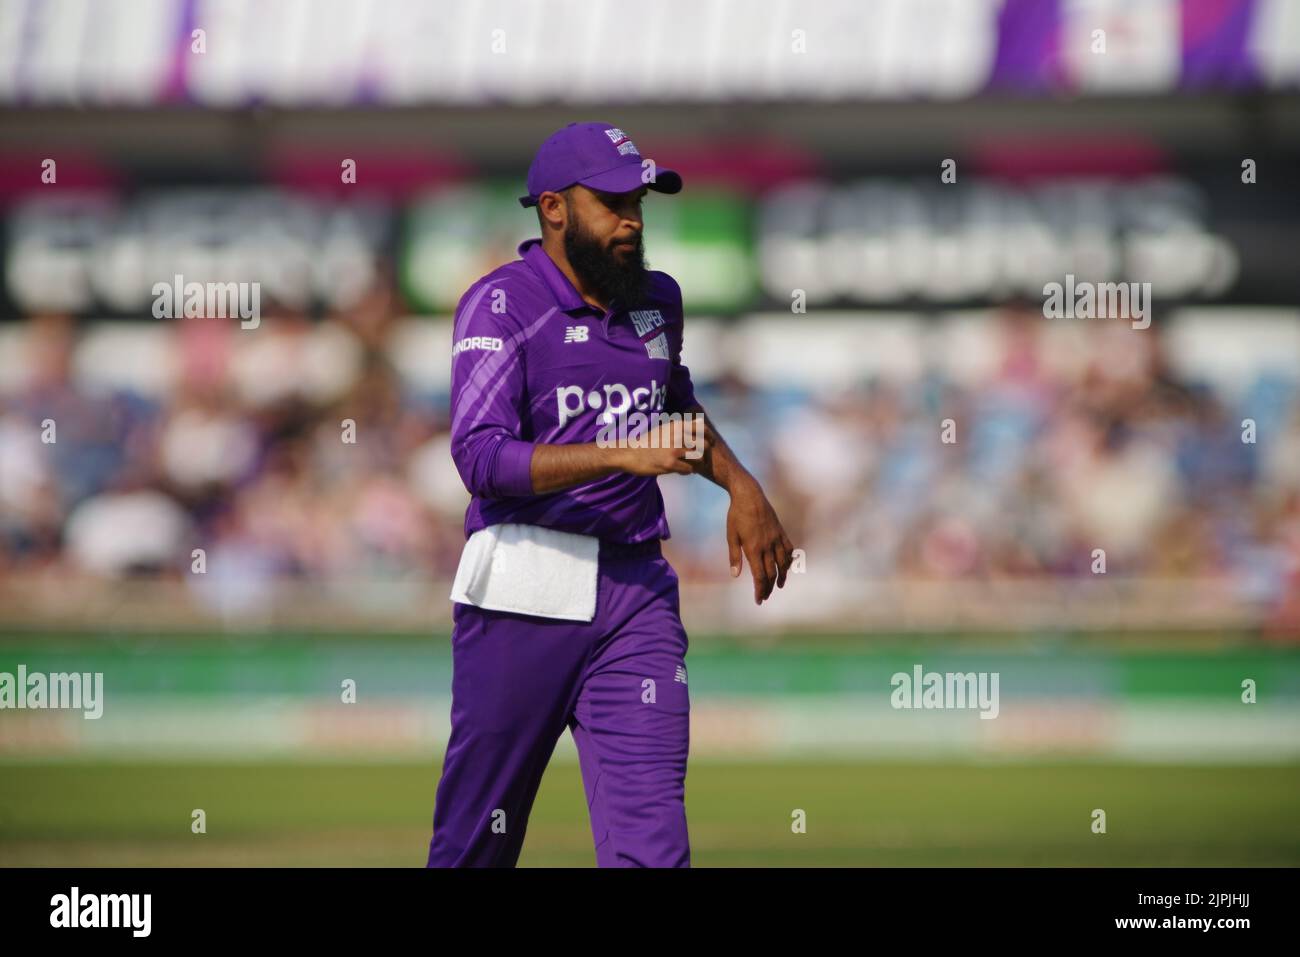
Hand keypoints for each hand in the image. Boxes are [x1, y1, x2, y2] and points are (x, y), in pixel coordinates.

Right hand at [612, 415, 709, 476]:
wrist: (630, 454)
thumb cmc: (649, 442)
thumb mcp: (665, 429)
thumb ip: (682, 427)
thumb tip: (701, 423)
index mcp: (677, 425)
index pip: (703, 428)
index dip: (709, 437)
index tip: (710, 444)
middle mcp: (678, 435)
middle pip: (703, 446)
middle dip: (703, 455)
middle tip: (697, 460)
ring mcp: (674, 449)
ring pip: (698, 459)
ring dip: (696, 464)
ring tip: (688, 466)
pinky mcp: (670, 463)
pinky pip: (689, 470)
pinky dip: (686, 472)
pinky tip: (679, 471)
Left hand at [726, 476, 793, 604]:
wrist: (749, 495)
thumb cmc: (736, 515)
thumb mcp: (731, 536)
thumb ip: (735, 556)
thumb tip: (735, 575)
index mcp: (754, 549)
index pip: (759, 576)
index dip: (760, 590)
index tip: (758, 600)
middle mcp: (767, 546)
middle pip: (771, 573)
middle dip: (768, 588)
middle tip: (764, 597)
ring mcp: (776, 538)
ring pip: (783, 563)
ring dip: (781, 577)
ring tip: (778, 586)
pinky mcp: (781, 532)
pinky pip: (789, 549)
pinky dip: (789, 560)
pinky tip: (786, 566)